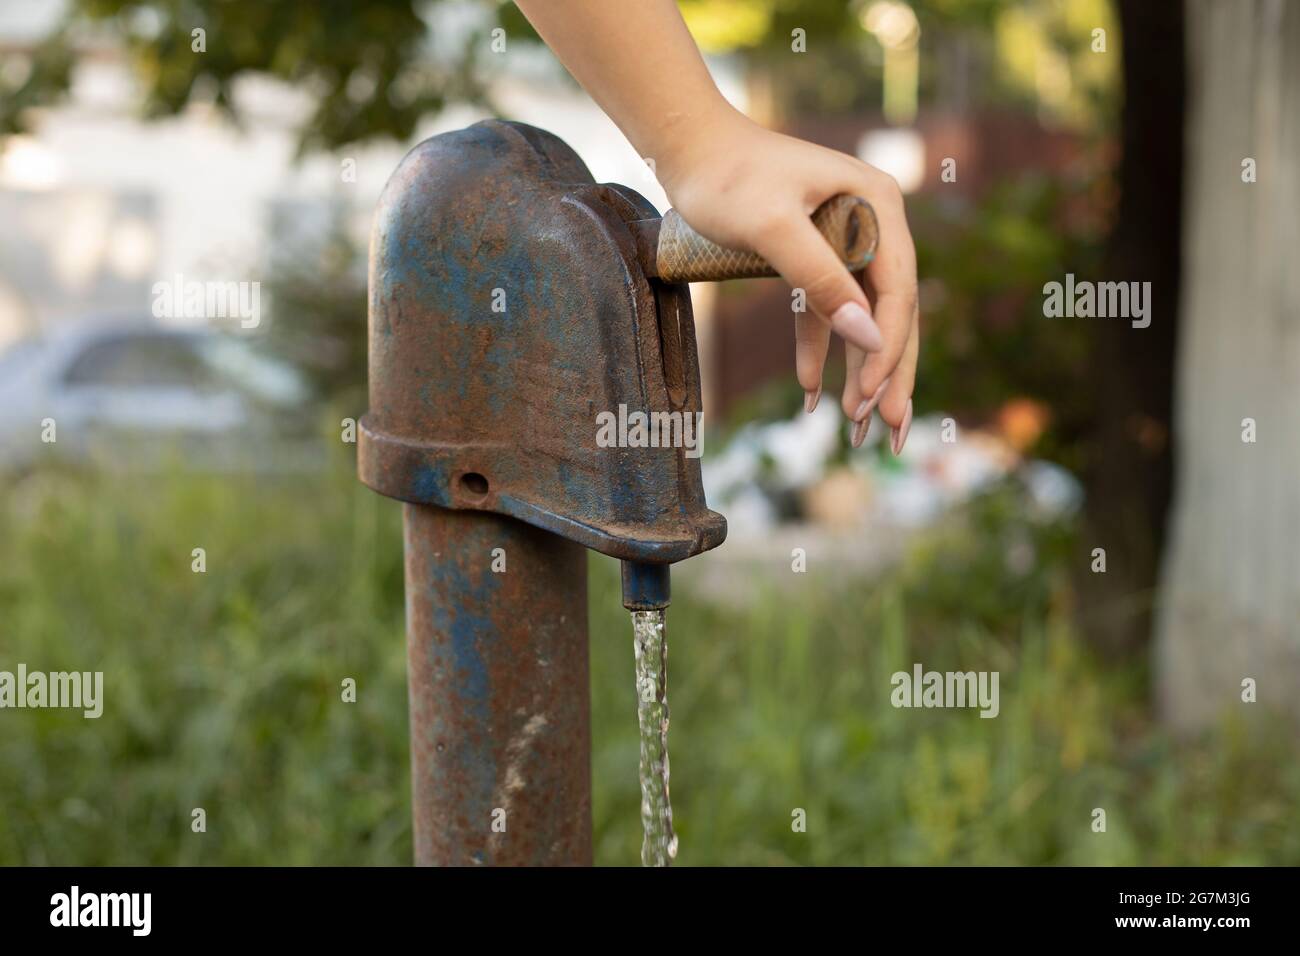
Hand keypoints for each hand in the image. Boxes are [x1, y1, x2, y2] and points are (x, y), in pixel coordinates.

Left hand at [658, 109, 918, 452]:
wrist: (686, 148)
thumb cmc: (725, 178)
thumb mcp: (771, 228)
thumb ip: (821, 279)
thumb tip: (869, 339)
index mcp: (879, 204)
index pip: (897, 291)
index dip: (887, 350)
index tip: (869, 399)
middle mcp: (874, 220)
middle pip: (891, 311)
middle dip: (889, 376)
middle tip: (892, 436)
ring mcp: (847, 236)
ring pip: (861, 317)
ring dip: (858, 373)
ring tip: (859, 429)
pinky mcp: (815, 252)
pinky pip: (823, 310)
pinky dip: (817, 351)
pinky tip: (811, 394)